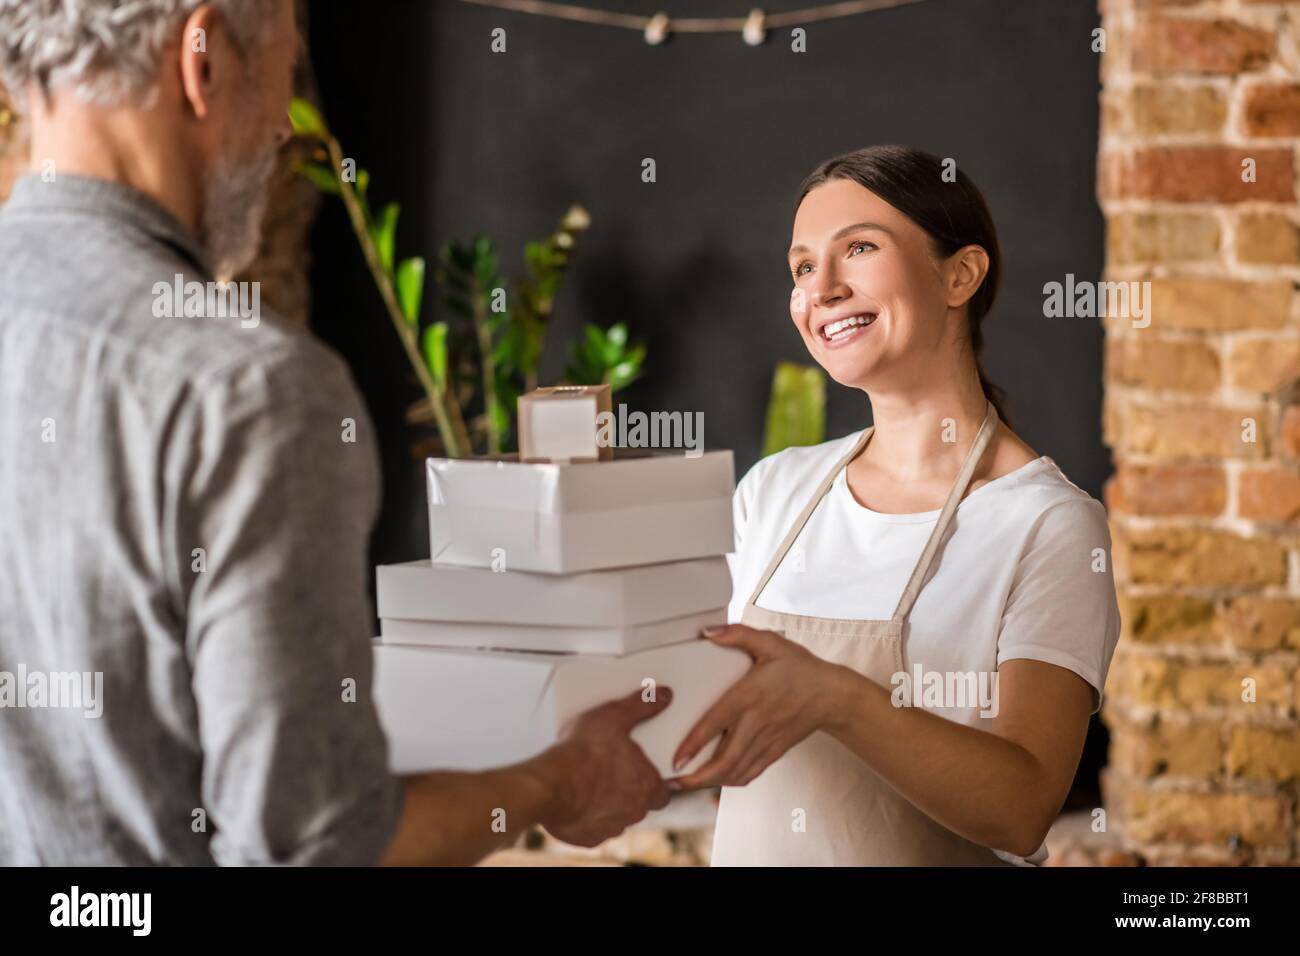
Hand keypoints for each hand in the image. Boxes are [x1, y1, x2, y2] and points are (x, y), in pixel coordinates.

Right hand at [535, 687, 673, 846]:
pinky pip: (592, 828)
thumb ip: (641, 707)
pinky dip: (586, 817)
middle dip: (628, 790)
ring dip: (607, 804)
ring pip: (616, 817)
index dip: (653, 780)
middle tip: (610, 771)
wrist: (549, 785)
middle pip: (639, 804)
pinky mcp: (587, 838)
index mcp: (646, 785)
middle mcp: (633, 811)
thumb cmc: (582, 753)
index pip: (663, 791)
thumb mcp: (614, 716)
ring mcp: (610, 827)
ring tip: (589, 783)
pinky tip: (575, 799)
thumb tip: (663, 696)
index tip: (641, 770)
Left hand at [669, 625, 841, 790]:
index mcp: (750, 696)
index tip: (677, 758)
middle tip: (674, 782)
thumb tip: (708, 632)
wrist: (831, 695)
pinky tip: (717, 780)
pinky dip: (731, 781)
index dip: (695, 743)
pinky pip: (750, 773)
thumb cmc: (800, 669)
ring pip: (736, 772)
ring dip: (710, 783)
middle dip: (697, 777)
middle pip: (725, 760)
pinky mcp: (774, 751)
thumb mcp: (770, 642)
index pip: (717, 723)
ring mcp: (766, 741)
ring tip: (688, 784)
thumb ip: (737, 634)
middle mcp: (756, 723)